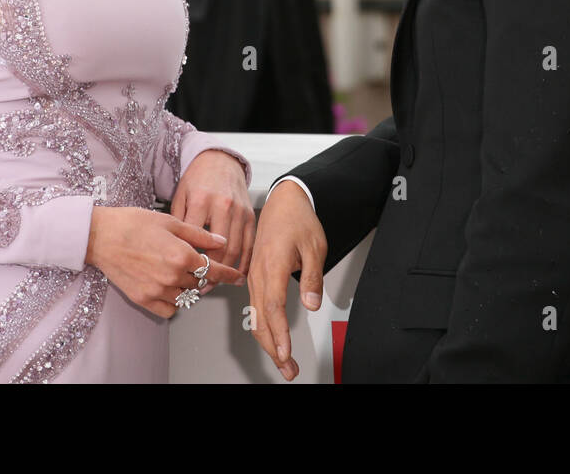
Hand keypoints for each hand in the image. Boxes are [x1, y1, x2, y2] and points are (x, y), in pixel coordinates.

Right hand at [85, 205, 241, 317]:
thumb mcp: (171, 221)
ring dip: (190, 288)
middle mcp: (172, 276)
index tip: (238, 277)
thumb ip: (199, 235)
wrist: (101, 236)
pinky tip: (171, 288)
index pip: (214, 270)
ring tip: (182, 274)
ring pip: (187, 297)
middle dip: (205, 277)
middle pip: (201, 284)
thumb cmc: (134, 223)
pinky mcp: (143, 299)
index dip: (229, 274)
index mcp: (181, 255)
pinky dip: (174, 302)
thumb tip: (221, 241)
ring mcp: (157, 290)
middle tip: (201, 268)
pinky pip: (169, 309)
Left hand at [170, 149, 254, 284]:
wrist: (220, 161)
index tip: (182, 275)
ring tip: (212, 284)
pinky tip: (236, 275)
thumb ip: (179, 223)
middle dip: (208, 273)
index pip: (196, 240)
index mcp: (202, 201)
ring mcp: (240, 212)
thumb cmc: (197, 179)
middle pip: (218, 250)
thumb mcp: (180, 196)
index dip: (188, 261)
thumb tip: (177, 252)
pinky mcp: (250, 216)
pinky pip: (250, 245)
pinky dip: (244, 263)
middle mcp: (223, 206)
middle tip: (198, 287)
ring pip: (235, 250)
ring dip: (225, 272)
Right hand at [247, 180, 327, 380]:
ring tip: (283, 361)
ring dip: (268, 342)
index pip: (274, 307)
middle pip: (261, 319)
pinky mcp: (255, 277)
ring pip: (256, 317)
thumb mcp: (314, 246)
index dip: (279, 333)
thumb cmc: (298, 219)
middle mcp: (258, 273)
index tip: (286, 352)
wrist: (283, 201)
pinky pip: (256, 307)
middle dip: (274, 348)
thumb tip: (311, 304)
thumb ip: (312, 276)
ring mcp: (254, 276)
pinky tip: (271, 340)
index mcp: (272, 265)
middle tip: (288, 368)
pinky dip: (263, 328)